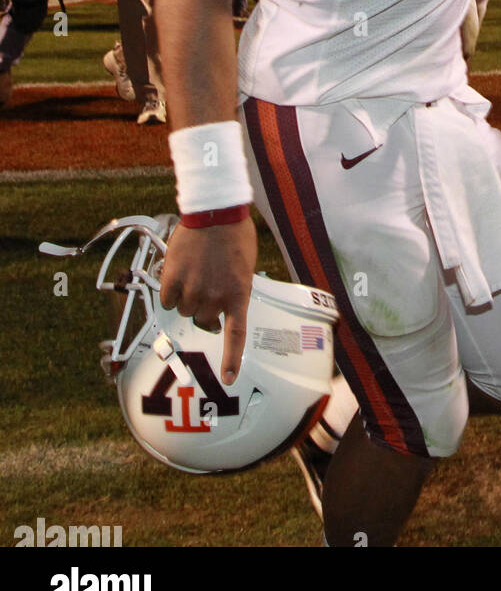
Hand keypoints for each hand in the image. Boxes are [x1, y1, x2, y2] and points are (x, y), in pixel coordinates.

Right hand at [159, 217, 256, 383]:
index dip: (231, 359)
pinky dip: (170, 290)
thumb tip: (222, 306)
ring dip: (186, 298)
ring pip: (183, 310)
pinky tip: (177, 273)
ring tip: (194, 273)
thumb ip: (233, 288)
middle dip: (203, 310)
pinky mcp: (172, 280)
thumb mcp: (243, 265)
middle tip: (206, 289)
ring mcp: (192, 290)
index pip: (236, 336)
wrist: (215, 212)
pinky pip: (167, 298)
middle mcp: (215, 297)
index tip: (228, 379)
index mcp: (238, 294)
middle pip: (203, 321)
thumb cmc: (235, 235)